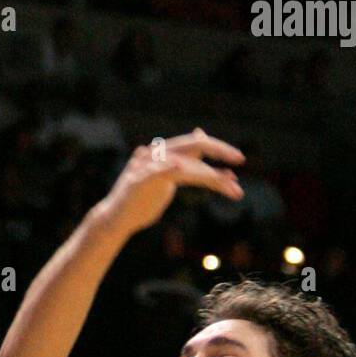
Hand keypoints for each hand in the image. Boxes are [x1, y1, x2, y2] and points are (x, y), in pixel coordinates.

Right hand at [94, 128, 243, 240]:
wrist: (115, 220)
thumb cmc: (141, 203)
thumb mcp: (167, 181)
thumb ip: (184, 163)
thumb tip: (200, 136)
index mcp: (164, 153)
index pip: (196, 145)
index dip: (218, 150)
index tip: (238, 162)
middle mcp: (156, 154)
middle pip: (193, 145)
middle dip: (219, 150)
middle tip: (240, 159)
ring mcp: (146, 167)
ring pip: (183, 164)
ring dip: (209, 175)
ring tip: (229, 184)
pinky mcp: (137, 182)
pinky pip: (155, 172)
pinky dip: (167, 169)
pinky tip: (179, 167)